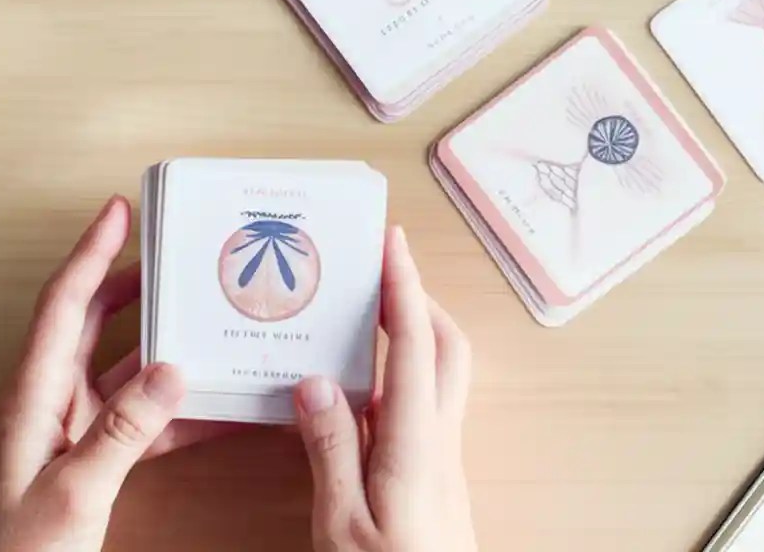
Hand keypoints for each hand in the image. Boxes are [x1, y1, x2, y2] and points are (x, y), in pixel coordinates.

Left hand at [0, 196, 229, 551]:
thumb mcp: (72, 492)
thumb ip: (122, 432)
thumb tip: (171, 373)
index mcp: (31, 397)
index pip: (62, 305)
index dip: (90, 253)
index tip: (118, 212)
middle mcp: (48, 403)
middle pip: (89, 321)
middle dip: (129, 281)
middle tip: (170, 253)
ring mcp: (67, 430)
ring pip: (119, 367)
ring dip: (159, 343)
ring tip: (200, 319)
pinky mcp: (86, 459)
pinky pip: (135, 418)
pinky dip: (173, 409)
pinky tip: (211, 407)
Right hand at [295, 228, 475, 551]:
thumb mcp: (343, 525)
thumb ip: (331, 448)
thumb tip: (316, 379)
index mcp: (416, 444)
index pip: (416, 344)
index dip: (404, 287)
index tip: (391, 241)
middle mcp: (441, 440)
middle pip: (447, 349)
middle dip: (419, 299)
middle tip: (379, 272)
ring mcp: (445, 458)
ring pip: (442, 376)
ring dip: (414, 336)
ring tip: (365, 319)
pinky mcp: (438, 477)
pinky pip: (426, 407)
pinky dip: (401, 378)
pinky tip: (360, 392)